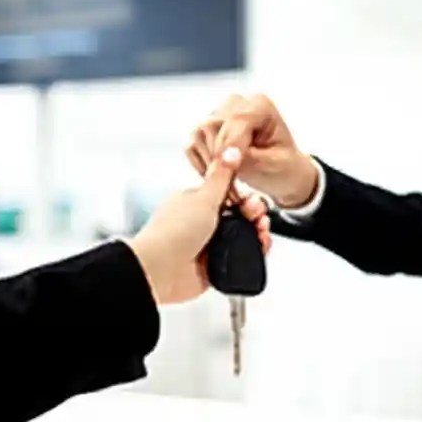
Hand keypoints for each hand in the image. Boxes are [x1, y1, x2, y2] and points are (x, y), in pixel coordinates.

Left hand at [128, 148, 272, 304]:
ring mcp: (205, 247)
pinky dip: (249, 256)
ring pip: (240, 239)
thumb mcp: (203, 197)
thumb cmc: (172, 233)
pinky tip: (256, 252)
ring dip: (255, 236)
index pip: (228, 195)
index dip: (246, 199)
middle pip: (237, 217)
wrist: (160, 271)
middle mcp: (199, 224)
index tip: (255, 202)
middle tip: (259, 220)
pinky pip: (236, 260)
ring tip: (262, 236)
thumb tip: (230, 151)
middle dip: (254, 218)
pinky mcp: (211, 268)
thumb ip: (221, 177)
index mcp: (193, 202)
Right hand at [186, 93, 318, 207]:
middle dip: (220, 158)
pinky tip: (219, 177)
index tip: (230, 168)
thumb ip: (248, 158)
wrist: (281, 173)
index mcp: (260, 105)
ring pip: (199, 136)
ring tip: (229, 184)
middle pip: (213, 126)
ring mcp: (218, 115)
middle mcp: (236, 104)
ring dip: (210, 164)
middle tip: (231, 185)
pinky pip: (192, 147)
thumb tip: (224, 157)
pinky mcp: (205, 130)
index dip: (230, 144)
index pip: (237, 119)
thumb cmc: (283, 167)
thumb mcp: (273, 164)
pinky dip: (202, 166)